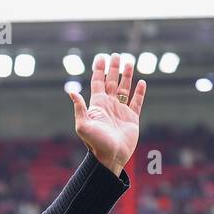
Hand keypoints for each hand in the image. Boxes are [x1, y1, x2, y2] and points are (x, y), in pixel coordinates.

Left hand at [69, 53, 145, 176]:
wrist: (110, 158)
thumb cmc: (95, 143)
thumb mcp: (83, 126)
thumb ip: (79, 108)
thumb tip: (71, 92)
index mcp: (97, 105)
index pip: (98, 83)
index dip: (99, 70)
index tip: (101, 57)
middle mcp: (109, 106)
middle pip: (111, 82)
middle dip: (113, 68)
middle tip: (115, 55)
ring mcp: (121, 111)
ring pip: (124, 89)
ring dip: (126, 76)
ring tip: (129, 62)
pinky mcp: (132, 118)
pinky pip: (137, 102)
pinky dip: (140, 92)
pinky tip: (142, 83)